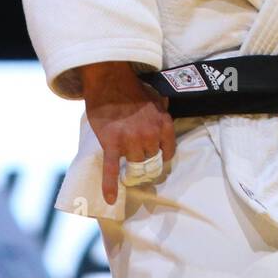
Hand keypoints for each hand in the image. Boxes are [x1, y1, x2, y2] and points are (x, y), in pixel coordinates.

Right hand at [81, 62, 175, 204]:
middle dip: (144, 159)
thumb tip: (166, 109)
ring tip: (124, 161)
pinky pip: (111, 169)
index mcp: (163, 123)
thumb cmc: (131, 87)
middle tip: (136, 157)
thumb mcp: (154, 96)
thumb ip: (161, 108)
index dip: (161, 156)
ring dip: (130, 165)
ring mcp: (130, 140)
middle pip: (150, 159)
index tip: (154, 157)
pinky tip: (111, 198)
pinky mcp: (112, 143)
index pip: (168, 152)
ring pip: (134, 165)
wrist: (108, 78)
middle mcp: (150, 134)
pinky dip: (110, 185)